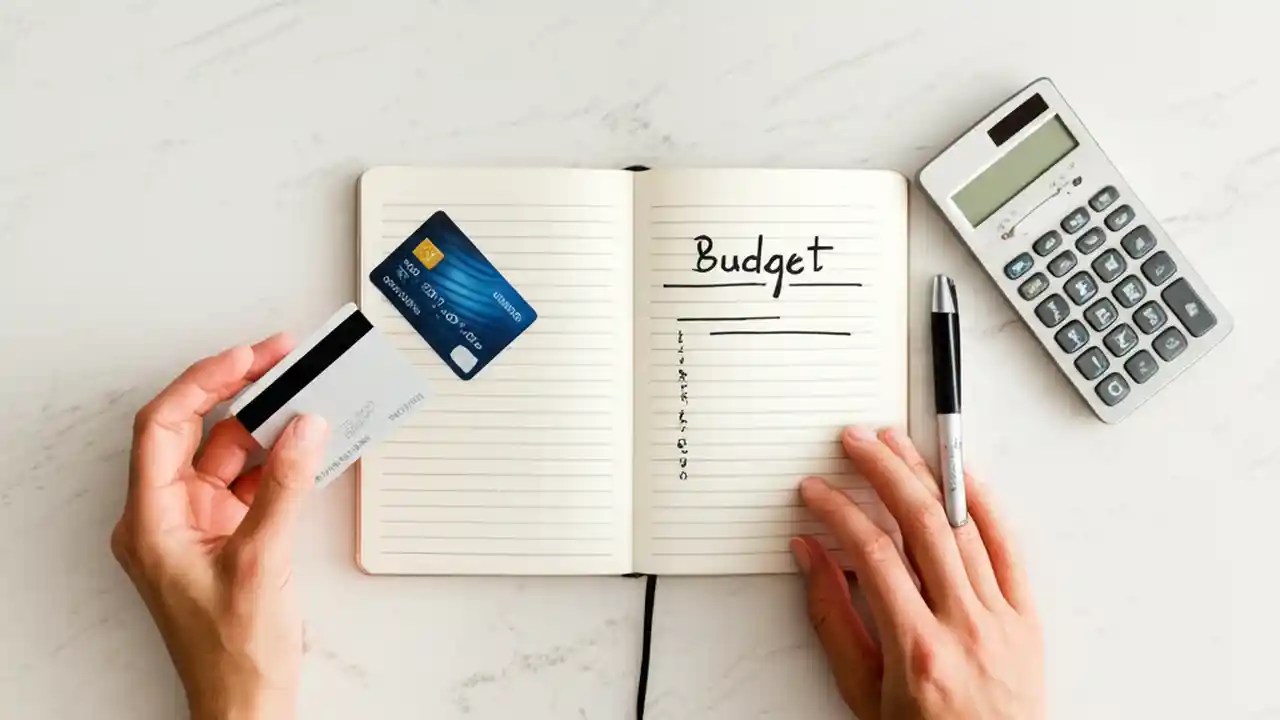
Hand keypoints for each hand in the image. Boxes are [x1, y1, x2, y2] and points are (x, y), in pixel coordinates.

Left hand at [110, 335, 328, 719]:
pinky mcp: (228, 535)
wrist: (247, 701)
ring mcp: (198, 524)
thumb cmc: (233, 653)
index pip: (165, 426)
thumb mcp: (261, 561)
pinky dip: (278, 460)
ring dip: (265, 425)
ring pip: (226, 452)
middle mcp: (167, 516)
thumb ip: (284, 487)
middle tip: (280, 359)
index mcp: (151, 520)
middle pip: (195, 431)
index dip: (206, 382)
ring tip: (304, 396)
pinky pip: (250, 480)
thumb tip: (304, 430)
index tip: (249, 358)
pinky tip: (307, 444)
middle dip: (238, 391)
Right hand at [791, 426, 1043, 719]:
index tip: (816, 492)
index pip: (873, 554)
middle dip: (883, 472)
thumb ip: (832, 620)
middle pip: (921, 524)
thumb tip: (810, 556)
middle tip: (855, 442)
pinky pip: (1009, 547)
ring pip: (964, 526)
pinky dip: (984, 505)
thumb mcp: (862, 693)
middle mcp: (966, 628)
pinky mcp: (1027, 618)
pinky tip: (962, 476)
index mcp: (918, 650)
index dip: (838, 511)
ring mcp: (1002, 619)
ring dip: (927, 476)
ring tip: (897, 444)